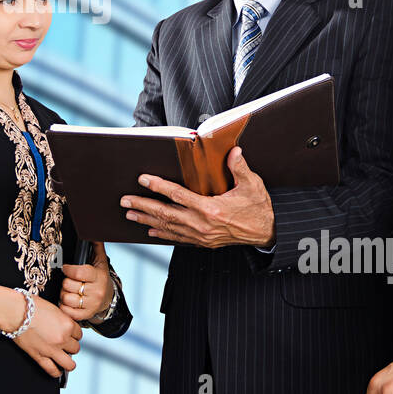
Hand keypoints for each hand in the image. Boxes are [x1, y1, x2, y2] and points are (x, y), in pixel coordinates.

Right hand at [12, 294, 82, 377]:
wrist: (16, 312)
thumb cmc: (30, 307)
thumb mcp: (53, 308)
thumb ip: (62, 319)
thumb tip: (65, 325)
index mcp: (67, 325)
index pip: (79, 334)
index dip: (74, 334)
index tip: (71, 335)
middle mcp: (62, 339)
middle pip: (76, 348)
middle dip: (71, 346)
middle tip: (66, 344)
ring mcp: (51, 350)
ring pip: (69, 364)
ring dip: (69, 362)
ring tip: (66, 360)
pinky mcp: (39, 357)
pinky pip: (52, 370)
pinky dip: (56, 372)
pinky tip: (58, 370)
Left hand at [59, 241, 111, 320]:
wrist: (108, 299)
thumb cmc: (100, 278)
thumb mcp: (100, 262)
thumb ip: (96, 247)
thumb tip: (92, 234)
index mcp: (98, 277)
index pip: (79, 272)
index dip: (69, 269)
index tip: (66, 268)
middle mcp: (96, 292)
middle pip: (69, 285)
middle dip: (66, 282)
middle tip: (69, 281)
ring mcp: (91, 305)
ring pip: (66, 298)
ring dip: (64, 294)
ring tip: (68, 291)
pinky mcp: (85, 315)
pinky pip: (67, 311)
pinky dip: (64, 306)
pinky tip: (68, 301)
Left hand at [120, 146, 273, 247]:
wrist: (267, 233)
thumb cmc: (259, 208)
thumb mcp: (253, 185)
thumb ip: (240, 168)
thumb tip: (233, 151)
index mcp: (211, 209)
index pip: (178, 195)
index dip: (158, 186)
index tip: (142, 179)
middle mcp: (202, 224)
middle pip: (165, 213)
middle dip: (143, 205)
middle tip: (124, 200)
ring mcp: (201, 236)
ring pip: (167, 227)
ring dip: (147, 219)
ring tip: (130, 213)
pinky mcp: (203, 242)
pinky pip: (177, 238)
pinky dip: (162, 234)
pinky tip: (150, 229)